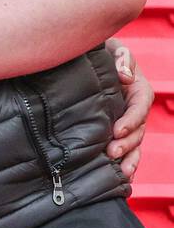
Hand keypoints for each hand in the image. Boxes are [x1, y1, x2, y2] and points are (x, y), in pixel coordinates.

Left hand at [108, 38, 152, 177]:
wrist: (87, 59)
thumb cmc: (101, 51)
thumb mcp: (112, 47)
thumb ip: (122, 57)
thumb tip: (125, 76)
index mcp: (138, 89)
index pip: (139, 108)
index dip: (131, 121)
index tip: (116, 131)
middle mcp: (135, 108)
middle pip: (138, 130)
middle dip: (127, 144)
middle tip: (110, 153)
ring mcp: (128, 121)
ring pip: (135, 144)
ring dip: (129, 158)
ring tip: (121, 173)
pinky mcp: (117, 130)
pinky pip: (126, 149)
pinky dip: (125, 162)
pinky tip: (120, 179)